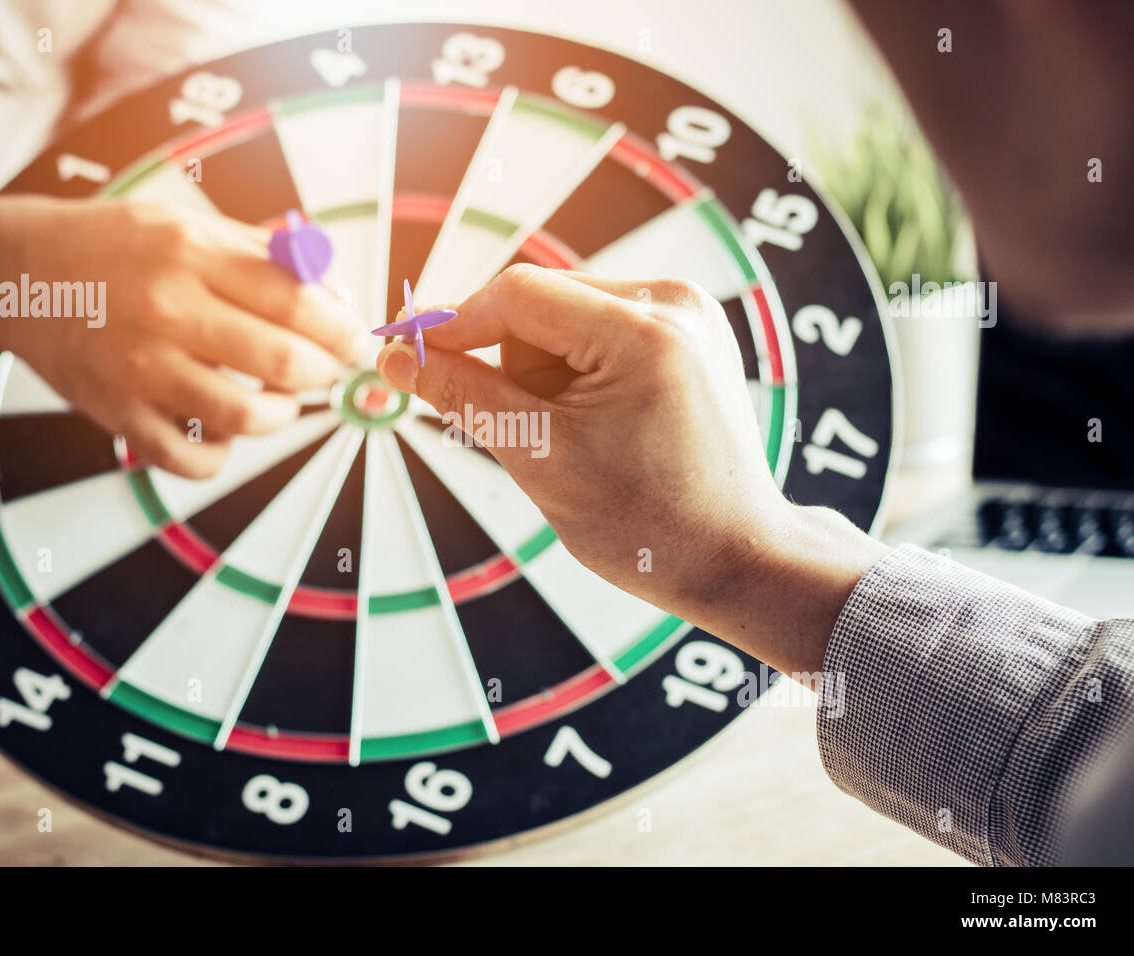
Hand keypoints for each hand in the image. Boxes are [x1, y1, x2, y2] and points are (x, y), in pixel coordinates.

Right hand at [0, 197, 359, 476]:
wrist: (18, 274)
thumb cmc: (114, 247)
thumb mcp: (188, 226)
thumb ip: (263, 256)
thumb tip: (336, 293)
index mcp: (192, 256)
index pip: (296, 302)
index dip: (343, 329)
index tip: (359, 341)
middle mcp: (168, 312)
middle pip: (283, 362)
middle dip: (325, 374)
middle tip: (328, 372)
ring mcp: (140, 369)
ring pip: (245, 417)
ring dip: (280, 415)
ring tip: (278, 400)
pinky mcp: (117, 414)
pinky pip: (191, 460)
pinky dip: (222, 454)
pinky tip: (223, 430)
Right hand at [376, 265, 886, 672]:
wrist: (737, 559)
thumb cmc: (649, 523)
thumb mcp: (540, 458)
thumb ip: (463, 395)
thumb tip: (396, 358)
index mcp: (645, 330)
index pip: (518, 294)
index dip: (453, 325)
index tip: (407, 357)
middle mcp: (675, 302)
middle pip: (542, 302)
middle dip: (514, 364)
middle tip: (529, 432)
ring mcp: (689, 314)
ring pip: (568, 318)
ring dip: (547, 374)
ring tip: (578, 440)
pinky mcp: (690, 334)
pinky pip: (602, 333)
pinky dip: (579, 374)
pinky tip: (599, 426)